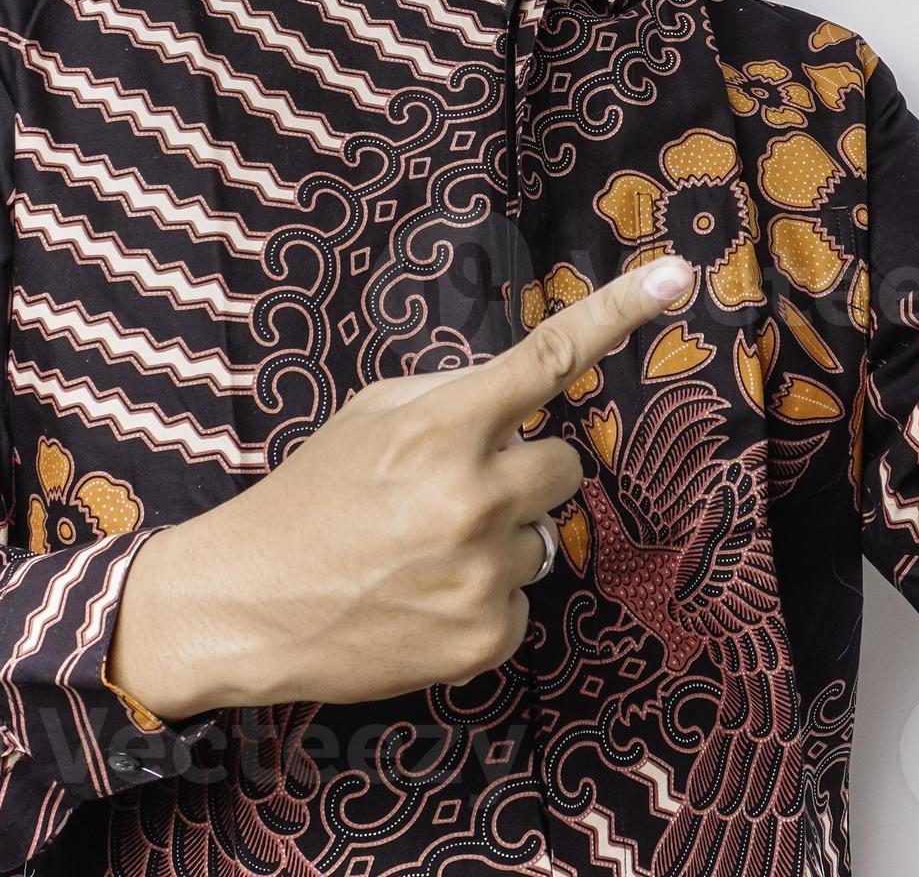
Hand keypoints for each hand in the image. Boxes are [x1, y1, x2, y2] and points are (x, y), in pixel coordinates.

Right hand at [110, 257, 691, 718]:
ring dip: (499, 538)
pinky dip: (483, 598)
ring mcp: (483, 574)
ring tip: (422, 552)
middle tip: (454, 490)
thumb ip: (452, 398)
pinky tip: (422, 598)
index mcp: (440, 428)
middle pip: (564, 465)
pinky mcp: (486, 638)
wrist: (244, 605)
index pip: (547, 360)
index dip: (616, 314)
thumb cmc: (307, 499)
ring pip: (541, 535)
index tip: (674, 279)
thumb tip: (521, 393)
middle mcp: (472, 497)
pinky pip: (522, 600)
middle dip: (524, 470)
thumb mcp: (369, 418)